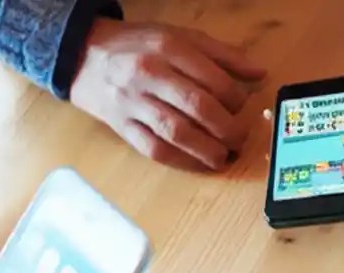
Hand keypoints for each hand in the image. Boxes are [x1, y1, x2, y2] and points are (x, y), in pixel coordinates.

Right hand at [71, 18, 265, 171]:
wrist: (83, 56)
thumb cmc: (139, 46)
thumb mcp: (179, 37)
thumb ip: (222, 54)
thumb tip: (260, 73)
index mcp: (168, 48)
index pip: (212, 79)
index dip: (236, 99)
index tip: (244, 107)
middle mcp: (149, 74)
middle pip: (197, 107)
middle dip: (227, 128)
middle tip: (241, 138)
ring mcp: (133, 103)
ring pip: (176, 132)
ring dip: (207, 150)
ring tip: (224, 157)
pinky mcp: (122, 127)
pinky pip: (154, 149)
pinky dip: (181, 161)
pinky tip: (198, 164)